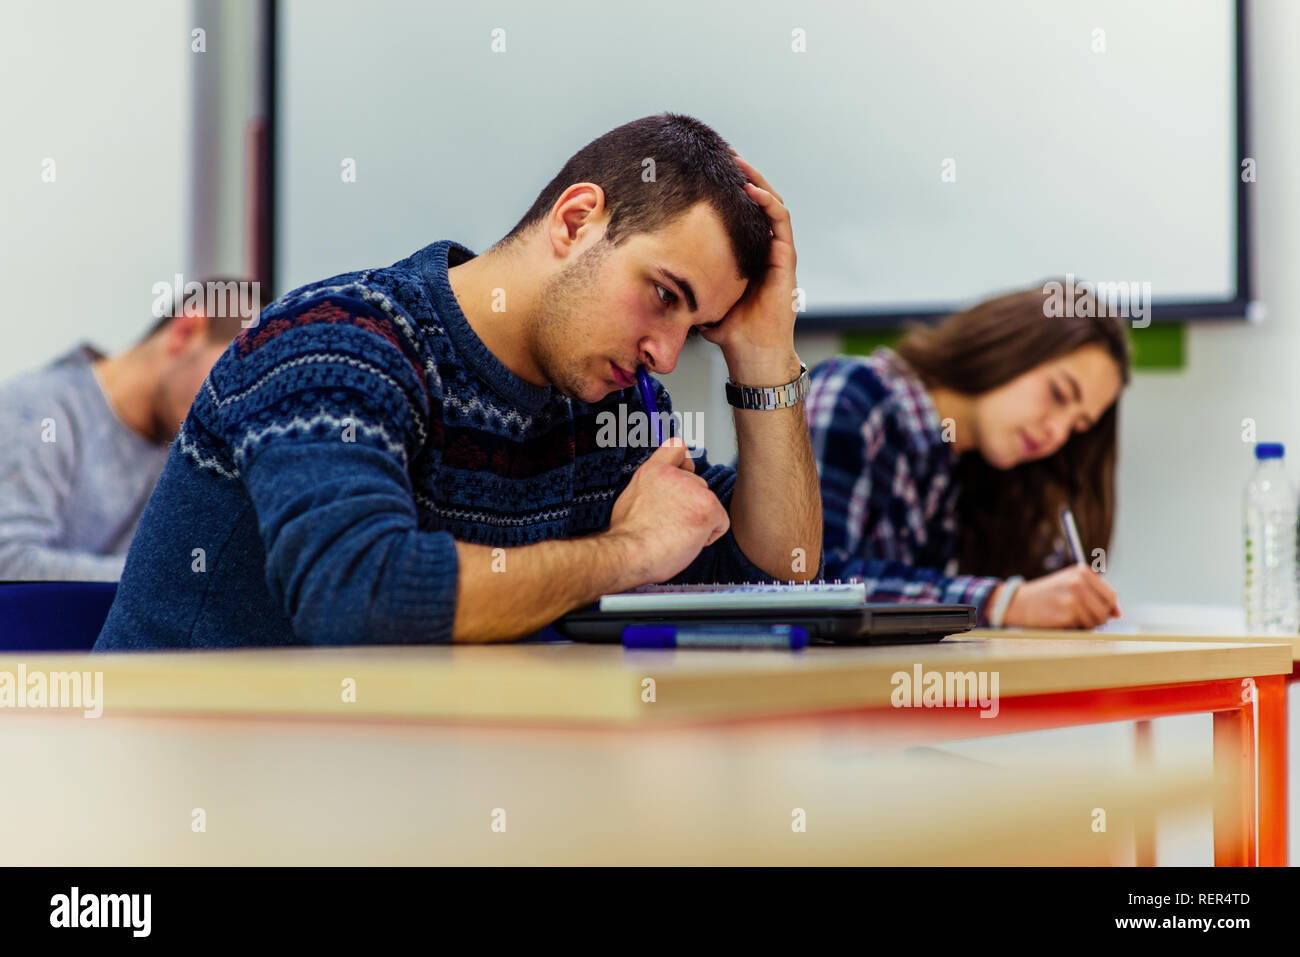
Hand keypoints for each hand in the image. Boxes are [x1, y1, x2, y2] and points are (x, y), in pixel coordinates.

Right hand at [606, 438, 729, 583]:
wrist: (629, 553)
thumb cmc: (628, 537)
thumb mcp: (630, 500)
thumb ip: (650, 489)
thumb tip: (659, 495)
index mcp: (653, 471)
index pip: (677, 448)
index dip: (684, 462)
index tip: (685, 470)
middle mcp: (674, 475)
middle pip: (697, 484)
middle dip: (691, 505)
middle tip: (671, 524)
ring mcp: (693, 489)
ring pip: (709, 504)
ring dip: (699, 521)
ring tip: (675, 534)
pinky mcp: (708, 507)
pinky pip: (721, 522)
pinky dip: (709, 535)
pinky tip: (688, 540)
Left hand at [702, 151, 800, 383]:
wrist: (751, 354)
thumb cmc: (727, 330)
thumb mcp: (698, 295)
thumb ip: (682, 279)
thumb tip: (647, 270)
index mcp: (745, 252)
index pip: (738, 212)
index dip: (725, 190)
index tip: (705, 171)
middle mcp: (763, 248)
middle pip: (755, 201)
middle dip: (741, 175)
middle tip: (723, 154)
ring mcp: (776, 253)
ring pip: (771, 204)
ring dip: (755, 181)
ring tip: (738, 163)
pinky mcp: (785, 260)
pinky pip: (780, 222)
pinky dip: (767, 203)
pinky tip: (750, 190)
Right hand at [1001, 565, 1120, 628]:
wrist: (1019, 602)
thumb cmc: (1047, 595)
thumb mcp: (1070, 585)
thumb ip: (1095, 595)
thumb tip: (1117, 614)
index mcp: (1082, 571)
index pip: (1110, 596)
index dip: (1107, 608)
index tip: (1095, 612)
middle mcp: (1079, 582)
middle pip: (1106, 610)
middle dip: (1097, 618)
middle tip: (1079, 616)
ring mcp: (1073, 598)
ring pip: (1097, 621)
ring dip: (1086, 624)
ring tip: (1069, 617)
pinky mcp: (1067, 613)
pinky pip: (1084, 628)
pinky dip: (1075, 628)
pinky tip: (1061, 620)